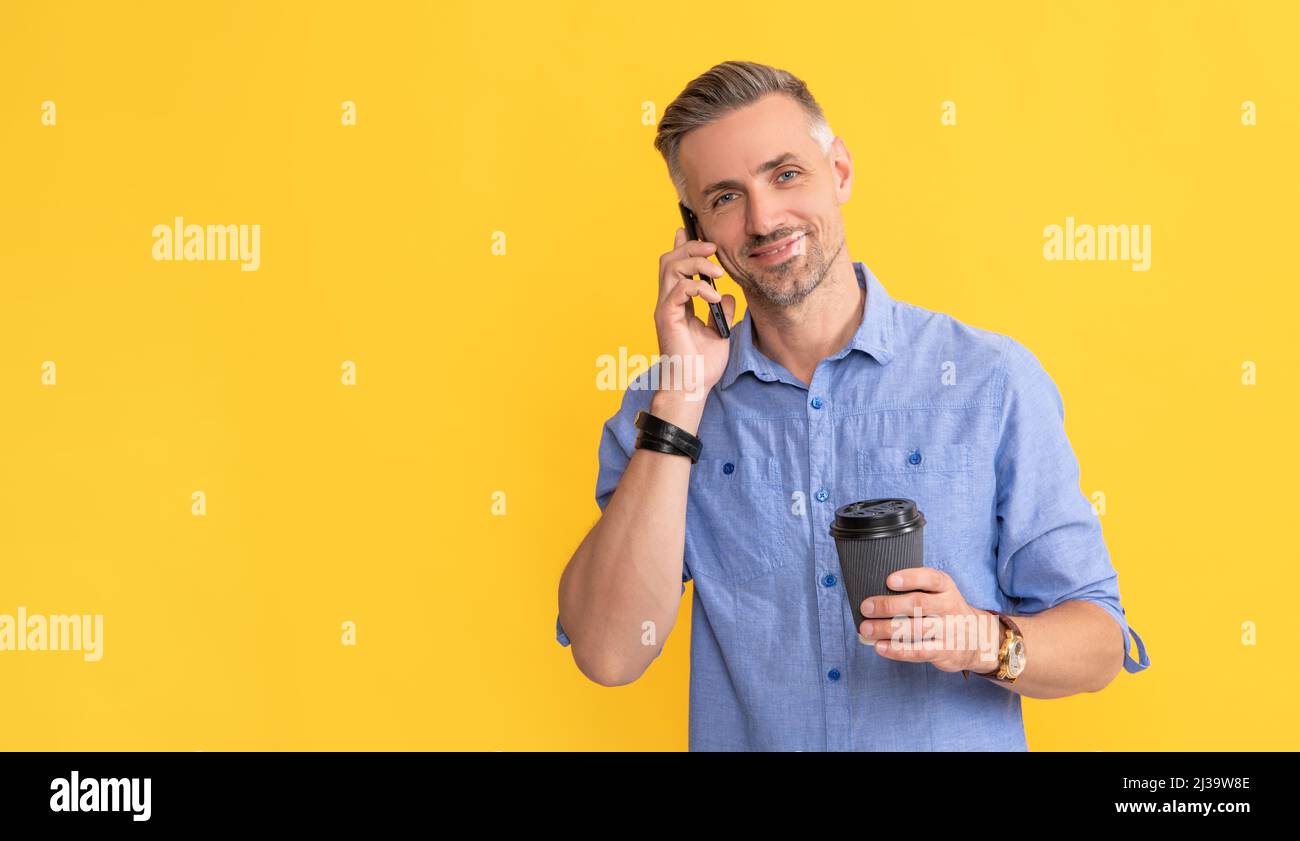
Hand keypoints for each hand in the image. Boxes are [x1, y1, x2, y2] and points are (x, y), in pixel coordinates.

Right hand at [654, 227, 735, 401]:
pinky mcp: (666, 317)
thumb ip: (722, 310)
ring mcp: (665, 308)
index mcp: (677, 303)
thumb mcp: (720, 331)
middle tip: (714, 250)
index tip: (697, 233)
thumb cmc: (702, 365)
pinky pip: (679, 289)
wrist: (692, 387)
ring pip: (670, 267)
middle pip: (669, 259)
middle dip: (692, 248)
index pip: (675, 266)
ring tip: (717, 274)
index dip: (683, 245)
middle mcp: (667, 302)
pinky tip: (714, 297)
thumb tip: (730, 295)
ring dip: (696, 263)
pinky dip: (699, 287)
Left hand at [858, 567, 1001, 674]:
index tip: (889, 580)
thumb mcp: (940, 593)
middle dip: (889, 605)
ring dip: (887, 629)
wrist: (979, 639)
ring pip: (917, 629)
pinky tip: (880, 646)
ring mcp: (949, 630)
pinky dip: (897, 650)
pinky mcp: (946, 651)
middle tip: (866, 607)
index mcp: (946, 588)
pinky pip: (919, 651)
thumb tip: (875, 593)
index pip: (931, 579)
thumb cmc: (946, 611)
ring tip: (866, 628)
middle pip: (919, 604)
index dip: (910, 578)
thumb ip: (917, 589)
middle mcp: (950, 607)